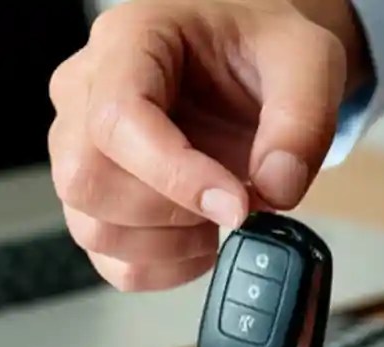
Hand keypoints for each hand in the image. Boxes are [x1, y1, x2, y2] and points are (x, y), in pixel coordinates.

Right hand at [48, 0, 368, 290]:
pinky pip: (105, 257)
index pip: (117, 118)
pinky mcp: (92, 198)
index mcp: (127, 41)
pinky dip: (158, 268)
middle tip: (231, 205)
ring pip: (90, 226)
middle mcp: (83, 93)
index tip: (236, 204)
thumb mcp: (306, 56)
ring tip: (219, 219)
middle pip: (85, 179)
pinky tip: (198, 240)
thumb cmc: (258, 45)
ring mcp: (77, 149)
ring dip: (165, 246)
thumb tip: (276, 188)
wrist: (244, 57)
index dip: (173, 174)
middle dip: (167, 214)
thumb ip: (302, 119)